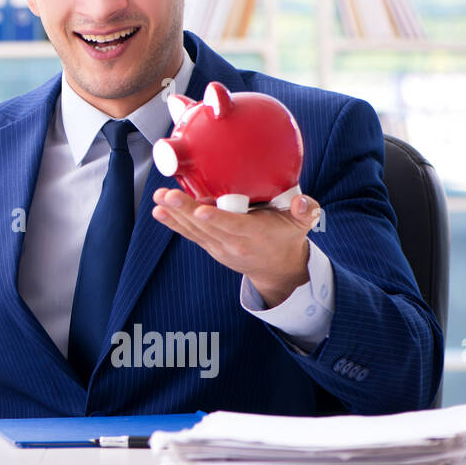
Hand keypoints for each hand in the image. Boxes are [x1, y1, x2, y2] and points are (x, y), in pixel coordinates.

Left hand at [151, 188, 321, 307]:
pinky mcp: (210, 246)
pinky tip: (159, 212)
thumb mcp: (303, 225)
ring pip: (194, 231)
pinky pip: (190, 235)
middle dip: (185, 212)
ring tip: (158, 199)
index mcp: (255, 235)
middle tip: (167, 196)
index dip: (217, 220)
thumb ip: (306, 211)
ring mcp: (219, 246)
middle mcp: (234, 243)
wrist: (278, 269)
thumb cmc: (287, 238)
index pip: (234, 227)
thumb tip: (304, 203)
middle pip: (207, 227)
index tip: (200, 210)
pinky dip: (174, 224)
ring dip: (174, 215)